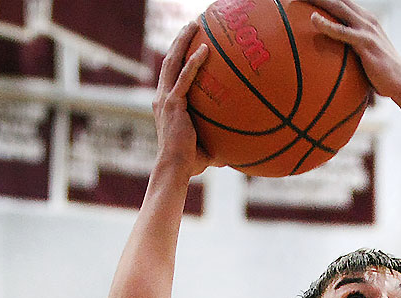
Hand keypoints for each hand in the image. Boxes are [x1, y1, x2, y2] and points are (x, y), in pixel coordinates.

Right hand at [153, 22, 212, 176]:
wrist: (175, 168)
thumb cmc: (190, 163)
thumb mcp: (206, 148)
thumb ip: (218, 142)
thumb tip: (237, 150)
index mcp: (167, 105)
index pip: (171, 75)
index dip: (178, 58)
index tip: (188, 45)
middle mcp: (162, 97)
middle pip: (169, 61)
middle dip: (179, 41)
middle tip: (191, 26)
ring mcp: (166, 99)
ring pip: (173, 62)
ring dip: (183, 42)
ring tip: (194, 25)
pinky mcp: (173, 103)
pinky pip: (185, 77)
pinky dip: (194, 62)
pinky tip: (206, 49)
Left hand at [308, 0, 400, 99]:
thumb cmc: (382, 75)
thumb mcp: (365, 56)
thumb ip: (351, 51)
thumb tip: (333, 61)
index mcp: (365, 19)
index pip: (342, 2)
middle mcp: (366, 19)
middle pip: (338, 0)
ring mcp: (366, 29)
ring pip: (338, 8)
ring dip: (319, 0)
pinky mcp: (366, 43)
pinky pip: (343, 31)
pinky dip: (327, 24)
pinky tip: (313, 19)